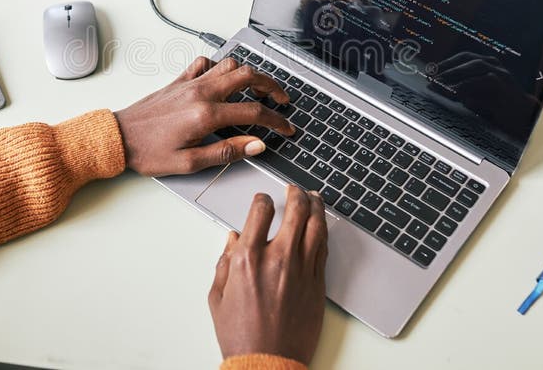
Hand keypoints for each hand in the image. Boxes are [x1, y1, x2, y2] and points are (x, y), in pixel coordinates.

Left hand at [114, 57, 295, 176]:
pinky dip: (219, 66)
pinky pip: (205, 62)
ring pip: (229, 64)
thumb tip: (256, 144)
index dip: (276, 121)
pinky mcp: (179, 80)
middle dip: (272, 85)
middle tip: (282, 99)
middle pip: (248, 77)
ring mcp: (190, 83)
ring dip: (249, 73)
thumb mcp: (190, 163)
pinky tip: (222, 79)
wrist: (118, 138)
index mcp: (206, 115)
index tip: (286, 128)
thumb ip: (227, 152)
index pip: (254, 112)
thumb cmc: (148, 152)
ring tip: (258, 87)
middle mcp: (201, 93)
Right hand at [208, 186, 326, 364]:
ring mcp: (301, 269)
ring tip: (314, 197)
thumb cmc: (241, 335)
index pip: (260, 211)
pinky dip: (322, 231)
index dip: (262, 199)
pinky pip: (324, 248)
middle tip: (295, 189)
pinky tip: (320, 225)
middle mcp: (277, 259)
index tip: (263, 200)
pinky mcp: (318, 283)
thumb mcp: (218, 296)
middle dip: (296, 193)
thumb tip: (232, 240)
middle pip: (295, 210)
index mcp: (248, 259)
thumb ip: (224, 262)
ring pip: (316, 225)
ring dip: (316, 206)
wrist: (267, 362)